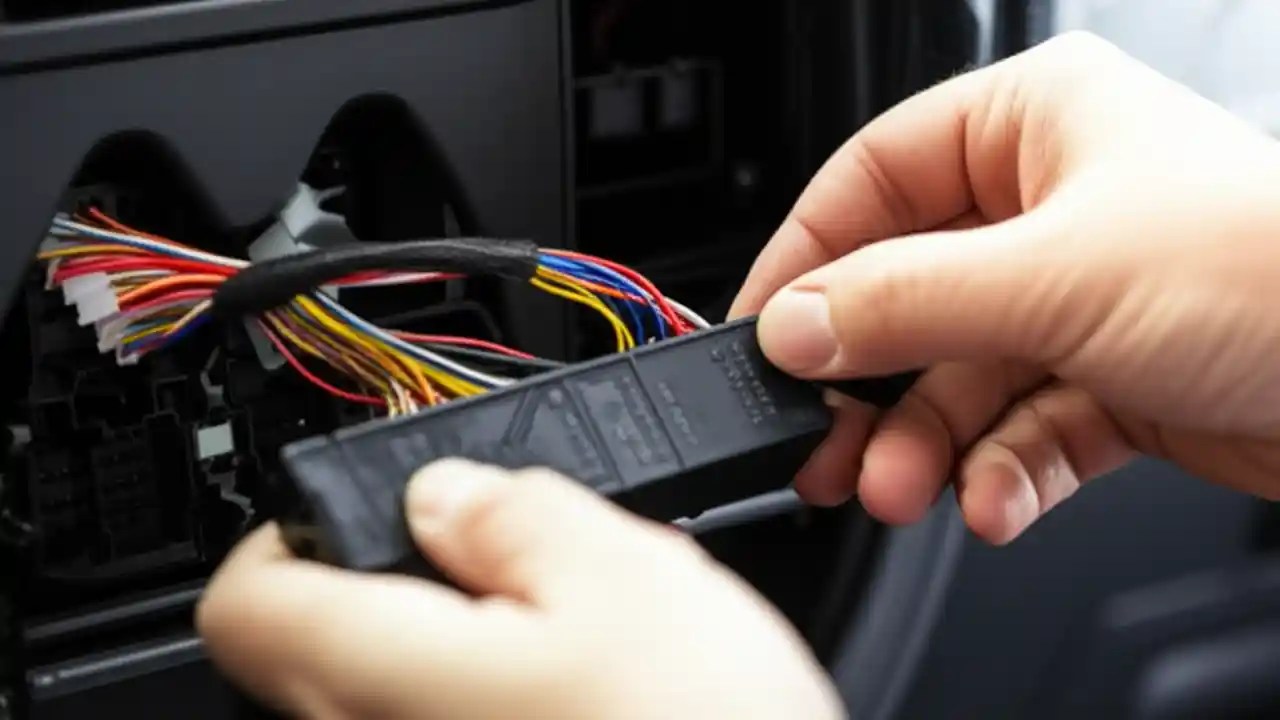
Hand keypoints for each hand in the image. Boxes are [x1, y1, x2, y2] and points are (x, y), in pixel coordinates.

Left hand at [198, 460, 842, 719]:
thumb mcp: (624, 572)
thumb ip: (509, 511)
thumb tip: (442, 493)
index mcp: (384, 677)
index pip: (242, 602)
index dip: (292, 531)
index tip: (372, 506)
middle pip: (326, 644)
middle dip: (414, 580)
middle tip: (519, 562)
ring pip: (405, 690)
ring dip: (473, 642)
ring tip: (580, 634)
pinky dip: (506, 699)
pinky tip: (594, 698)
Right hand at [730, 31, 1279, 543]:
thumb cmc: (1273, 268)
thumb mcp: (1053, 276)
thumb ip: (902, 303)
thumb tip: (792, 324)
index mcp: (1033, 125)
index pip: (873, 179)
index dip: (807, 257)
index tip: (763, 332)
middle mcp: (1051, 205)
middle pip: (909, 293)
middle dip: (870, 381)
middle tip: (823, 441)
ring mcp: (1081, 297)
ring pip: (960, 375)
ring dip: (927, 443)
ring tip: (903, 490)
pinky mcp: (1113, 377)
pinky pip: (1021, 426)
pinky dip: (998, 471)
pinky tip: (991, 501)